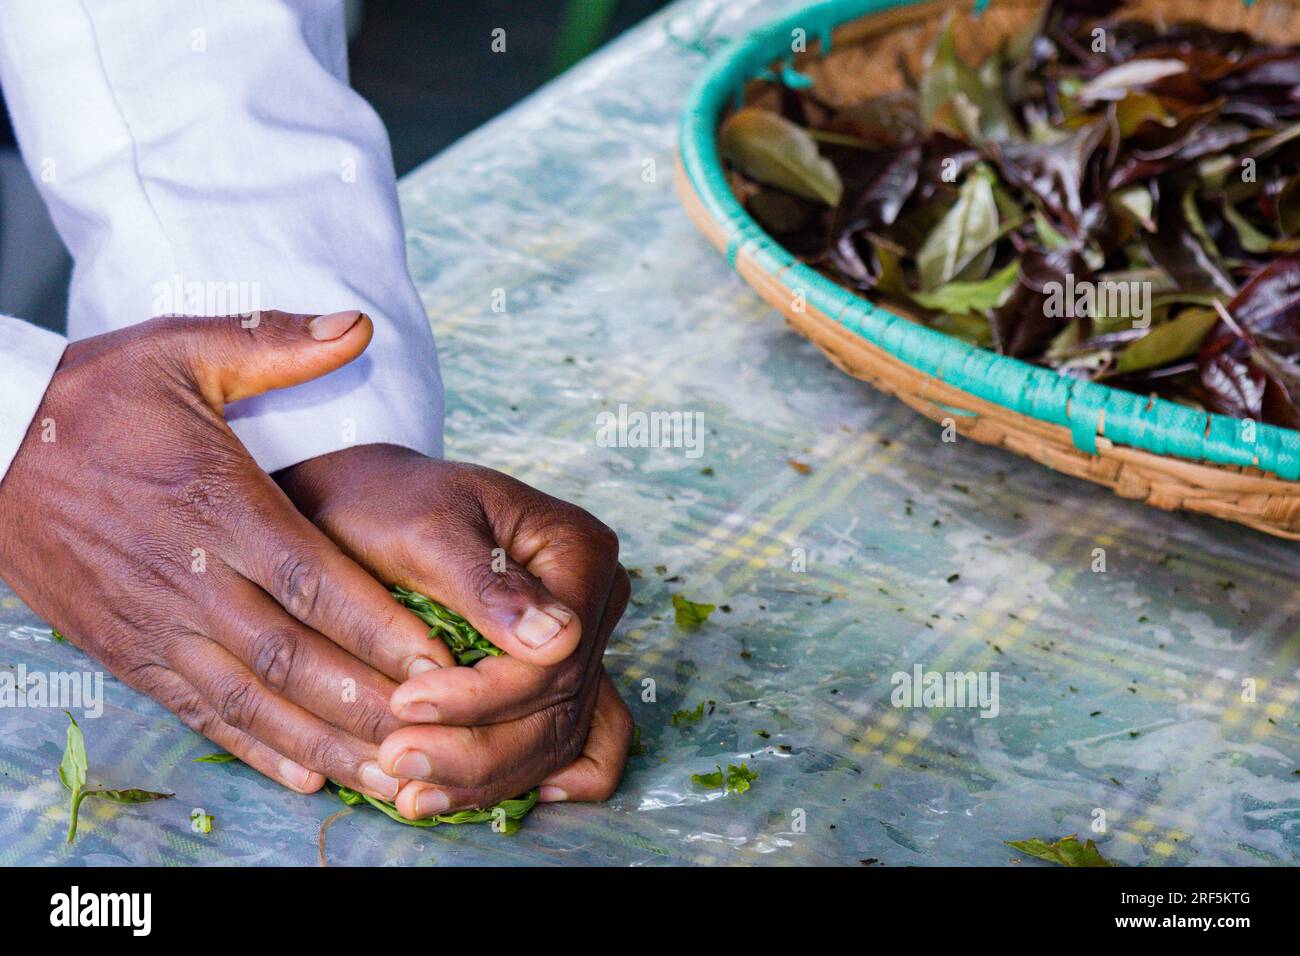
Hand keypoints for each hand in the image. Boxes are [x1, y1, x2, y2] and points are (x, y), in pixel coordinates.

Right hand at [0, 310, 449, 798]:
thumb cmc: (93, 397)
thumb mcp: (181, 350)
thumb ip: (275, 344)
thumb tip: (359, 325)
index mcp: (218, 502)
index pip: (312, 579)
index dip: (377, 625)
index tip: (439, 660)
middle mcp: (191, 575)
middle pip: (292, 655)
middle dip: (367, 700)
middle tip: (435, 732)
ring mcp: (156, 623)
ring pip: (253, 699)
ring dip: (325, 741)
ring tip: (390, 774)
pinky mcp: (128, 652)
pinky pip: (200, 712)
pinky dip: (255, 748)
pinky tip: (307, 775)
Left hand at [276, 445, 632, 817]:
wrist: (365, 504)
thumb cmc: (390, 504)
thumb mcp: (426, 529)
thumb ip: (487, 584)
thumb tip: (557, 642)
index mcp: (580, 553)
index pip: (554, 655)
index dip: (485, 696)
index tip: (406, 703)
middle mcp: (594, 603)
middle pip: (559, 705)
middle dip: (479, 748)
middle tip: (397, 762)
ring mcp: (580, 646)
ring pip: (557, 736)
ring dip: (488, 777)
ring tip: (410, 794)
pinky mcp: (552, 678)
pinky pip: (570, 743)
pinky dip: (532, 778)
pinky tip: (485, 798)